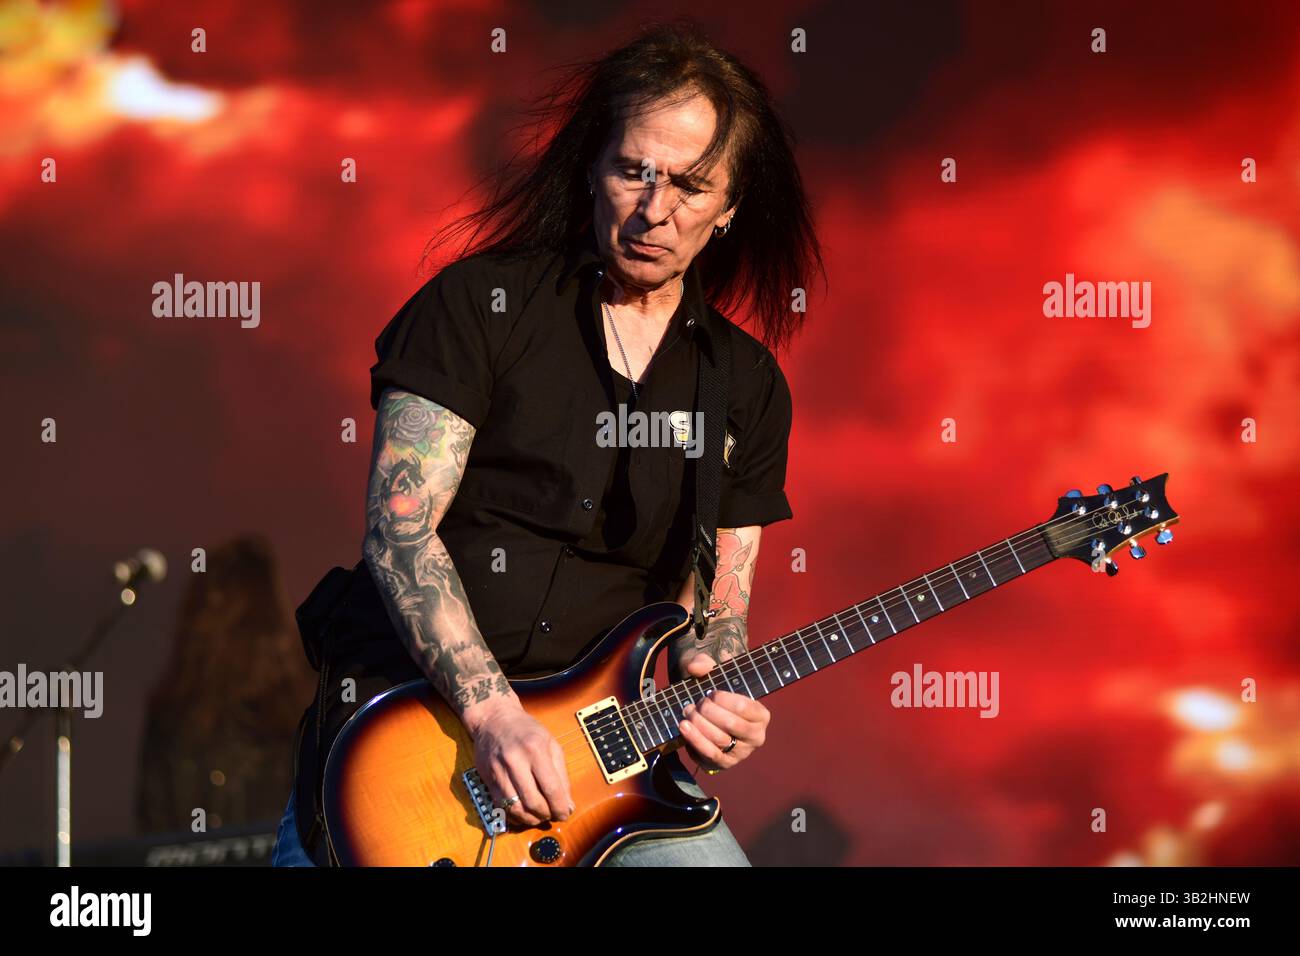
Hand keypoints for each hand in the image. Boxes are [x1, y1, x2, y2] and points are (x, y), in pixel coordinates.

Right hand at [463, 699, 573, 828]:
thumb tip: (567, 804)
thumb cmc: (526, 730)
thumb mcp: (551, 743)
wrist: (493, 719)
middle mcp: (515, 761)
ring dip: (531, 819)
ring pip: (515, 808)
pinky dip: (515, 816)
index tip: (565, 813)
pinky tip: (524, 812)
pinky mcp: (488, 780)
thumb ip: (561, 774)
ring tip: (539, 815)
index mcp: (535, 750)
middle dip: (546, 815)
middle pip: (533, 802)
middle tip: (552, 814)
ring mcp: (499, 772)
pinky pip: (501, 807)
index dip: (560, 807)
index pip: (551, 788)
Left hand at [676, 652, 769, 771]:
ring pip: (719, 739)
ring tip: (687, 713)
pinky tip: (684, 727)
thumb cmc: (717, 696)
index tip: (710, 693)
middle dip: (708, 711)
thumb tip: (695, 667)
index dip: (722, 699)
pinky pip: (709, 754)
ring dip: (698, 724)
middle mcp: (756, 736)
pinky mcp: (724, 763)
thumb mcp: (715, 676)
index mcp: (761, 715)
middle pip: (731, 724)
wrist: (711, 720)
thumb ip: (705, 664)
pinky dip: (694, 740)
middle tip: (696, 703)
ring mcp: (741, 753)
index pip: (744, 707)